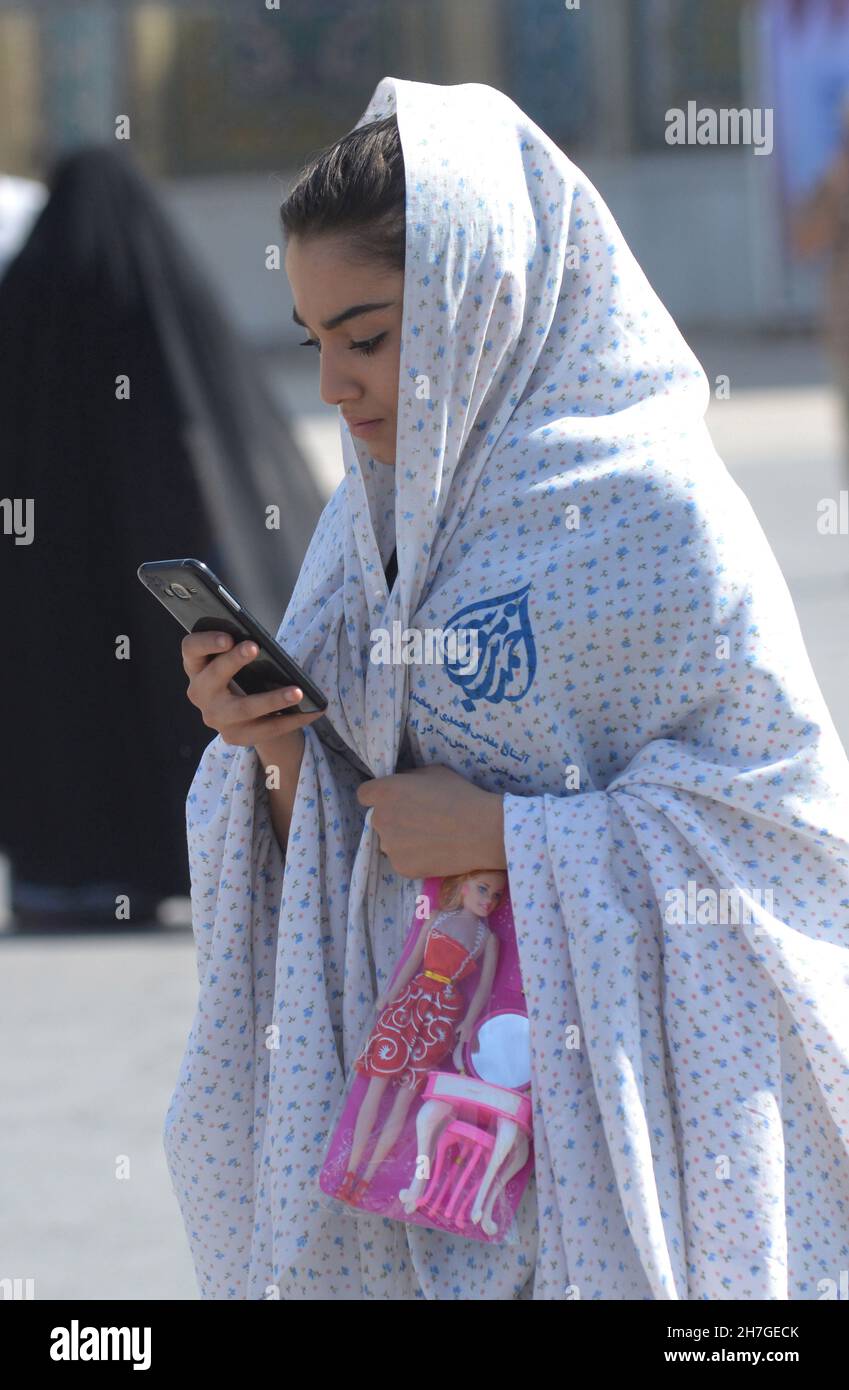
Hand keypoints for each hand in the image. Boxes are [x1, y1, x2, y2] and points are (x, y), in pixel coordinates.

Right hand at [181, 631, 323, 748]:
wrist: (242, 716)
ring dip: (273, 700)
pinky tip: (312, 711)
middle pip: (213, 677)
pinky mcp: (234, 736)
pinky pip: (266, 729)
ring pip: (244, 709)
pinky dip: (292, 719)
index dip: (206, 642)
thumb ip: (242, 649)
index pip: (191, 649)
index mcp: (197, 666)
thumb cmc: (242, 674)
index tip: (228, 637)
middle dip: (233, 661)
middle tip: (255, 647)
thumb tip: (269, 648)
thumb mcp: (236, 660)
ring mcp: (215, 718)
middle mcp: (200, 693)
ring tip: (298, 692)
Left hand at [355, 763, 505, 877]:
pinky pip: (401, 859)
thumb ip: (408, 778)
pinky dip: (413, 857)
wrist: (482, 831)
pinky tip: (434, 852)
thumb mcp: (432, 772)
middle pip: (378, 819)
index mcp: (385, 792)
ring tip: (431, 838)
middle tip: (420, 820)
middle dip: (394, 818)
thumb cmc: (460, 795)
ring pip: (390, 841)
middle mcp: (379, 819)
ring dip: (403, 839)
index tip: (394, 800)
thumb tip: (402, 784)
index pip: (365, 794)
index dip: (378, 796)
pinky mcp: (400, 867)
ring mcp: (389, 846)